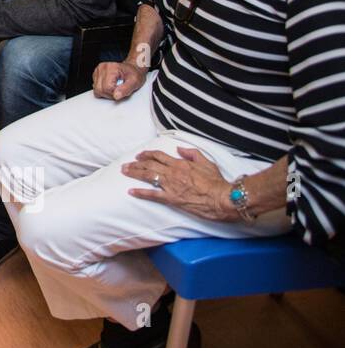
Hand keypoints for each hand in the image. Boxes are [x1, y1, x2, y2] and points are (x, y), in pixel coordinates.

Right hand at [93, 59, 146, 100]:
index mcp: (111, 67)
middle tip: (120, 89)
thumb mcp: (135, 81)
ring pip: (96, 90)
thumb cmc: (134, 74)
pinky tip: (111, 86)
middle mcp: (102, 68)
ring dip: (107, 93)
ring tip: (116, 87)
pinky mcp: (95, 75)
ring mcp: (97, 71)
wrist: (132, 69)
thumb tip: (116, 96)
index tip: (122, 90)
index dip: (115, 93)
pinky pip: (96, 88)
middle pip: (99, 90)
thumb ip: (126, 89)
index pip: (106, 88)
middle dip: (110, 94)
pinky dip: (104, 90)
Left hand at [122, 147, 236, 220]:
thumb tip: (180, 149)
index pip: (159, 156)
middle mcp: (173, 172)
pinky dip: (140, 193)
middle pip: (149, 165)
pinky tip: (131, 191)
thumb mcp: (207, 162)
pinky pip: (152, 194)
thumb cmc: (217, 182)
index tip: (139, 155)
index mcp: (180, 163)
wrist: (222, 198)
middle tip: (125, 164)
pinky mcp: (172, 198)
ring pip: (148, 176)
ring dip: (134, 173)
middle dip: (135, 164)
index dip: (147, 154)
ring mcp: (171, 185)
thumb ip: (192, 153)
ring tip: (124, 172)